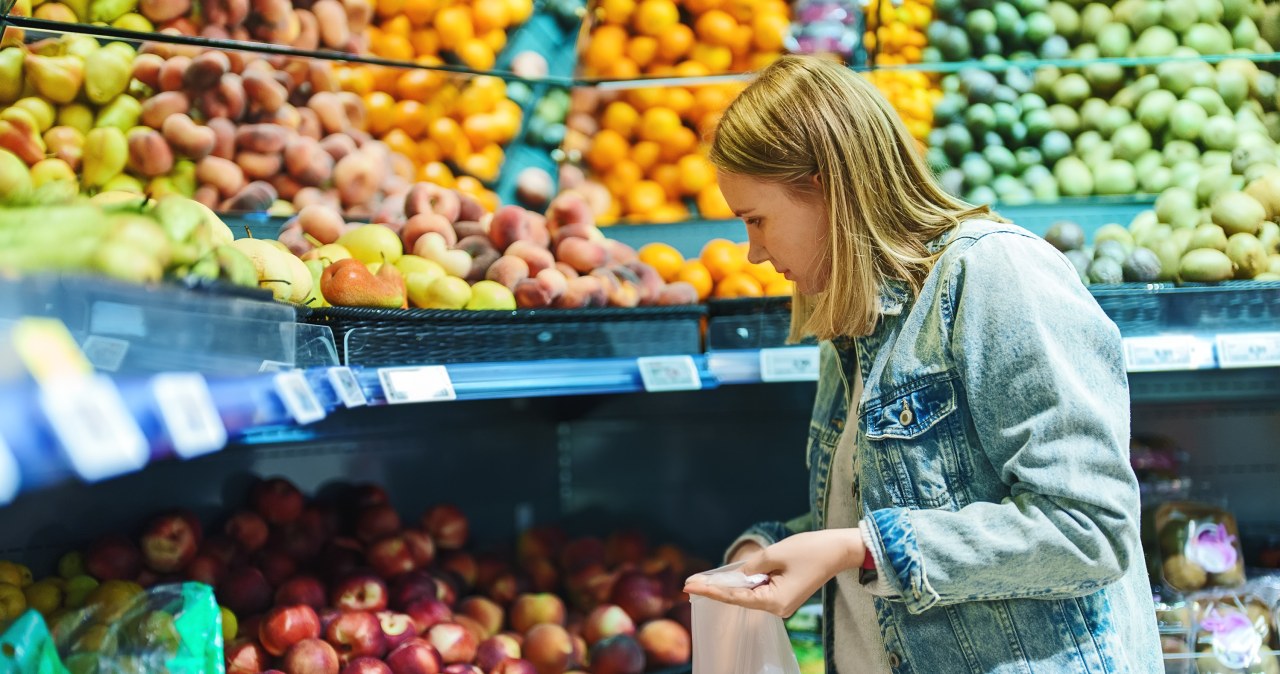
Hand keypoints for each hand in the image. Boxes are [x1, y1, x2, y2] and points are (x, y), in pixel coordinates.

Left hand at [684, 529, 864, 617]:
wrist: (839, 549)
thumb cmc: (810, 550)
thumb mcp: (774, 554)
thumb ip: (750, 567)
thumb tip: (736, 577)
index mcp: (775, 601)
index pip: (735, 598)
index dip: (710, 591)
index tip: (689, 586)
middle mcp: (777, 608)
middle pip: (740, 599)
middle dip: (715, 590)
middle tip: (688, 583)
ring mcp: (782, 604)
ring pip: (749, 594)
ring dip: (728, 587)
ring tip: (701, 582)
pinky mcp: (785, 595)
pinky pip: (760, 590)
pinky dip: (744, 584)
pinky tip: (726, 580)